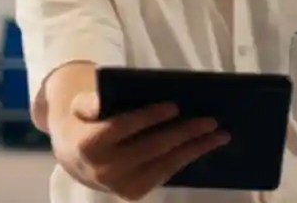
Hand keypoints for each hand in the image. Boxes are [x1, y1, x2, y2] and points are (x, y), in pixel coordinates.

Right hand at [51, 91, 229, 200]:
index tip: (174, 106)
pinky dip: (186, 158)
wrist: (77, 158)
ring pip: (164, 164)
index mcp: (88, 144)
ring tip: (220, 134)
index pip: (122, 127)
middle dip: (183, 133)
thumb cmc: (88, 122)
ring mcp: (120, 185)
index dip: (148, 117)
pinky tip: (204, 145)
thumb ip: (90, 102)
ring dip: (195, 149)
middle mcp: (104, 170)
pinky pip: (165, 173)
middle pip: (151, 147)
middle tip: (210, 120)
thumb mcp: (81, 106)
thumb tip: (101, 102)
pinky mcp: (134, 193)